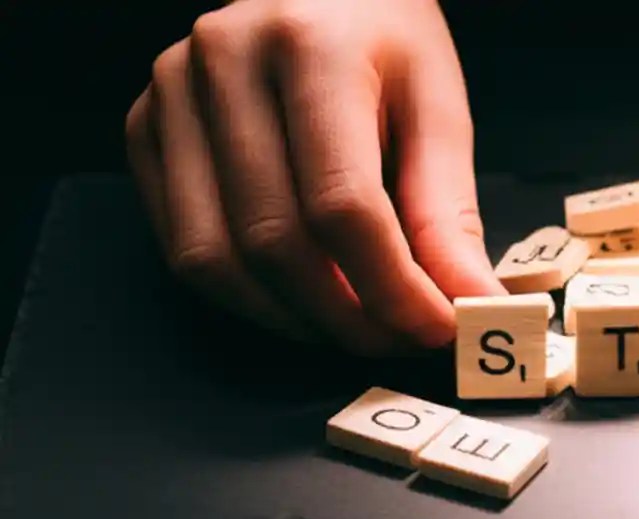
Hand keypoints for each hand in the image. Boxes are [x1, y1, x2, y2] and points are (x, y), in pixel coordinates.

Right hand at [125, 0, 504, 353]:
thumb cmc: (386, 39)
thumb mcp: (438, 107)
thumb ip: (448, 212)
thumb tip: (473, 307)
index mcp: (310, 46)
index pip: (344, 204)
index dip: (393, 287)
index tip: (438, 329)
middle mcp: (223, 62)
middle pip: (276, 240)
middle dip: (347, 316)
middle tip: (399, 340)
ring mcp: (170, 95)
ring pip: (216, 259)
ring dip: (293, 320)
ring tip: (356, 328)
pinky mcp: (145, 129)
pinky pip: (183, 248)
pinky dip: (246, 297)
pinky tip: (300, 301)